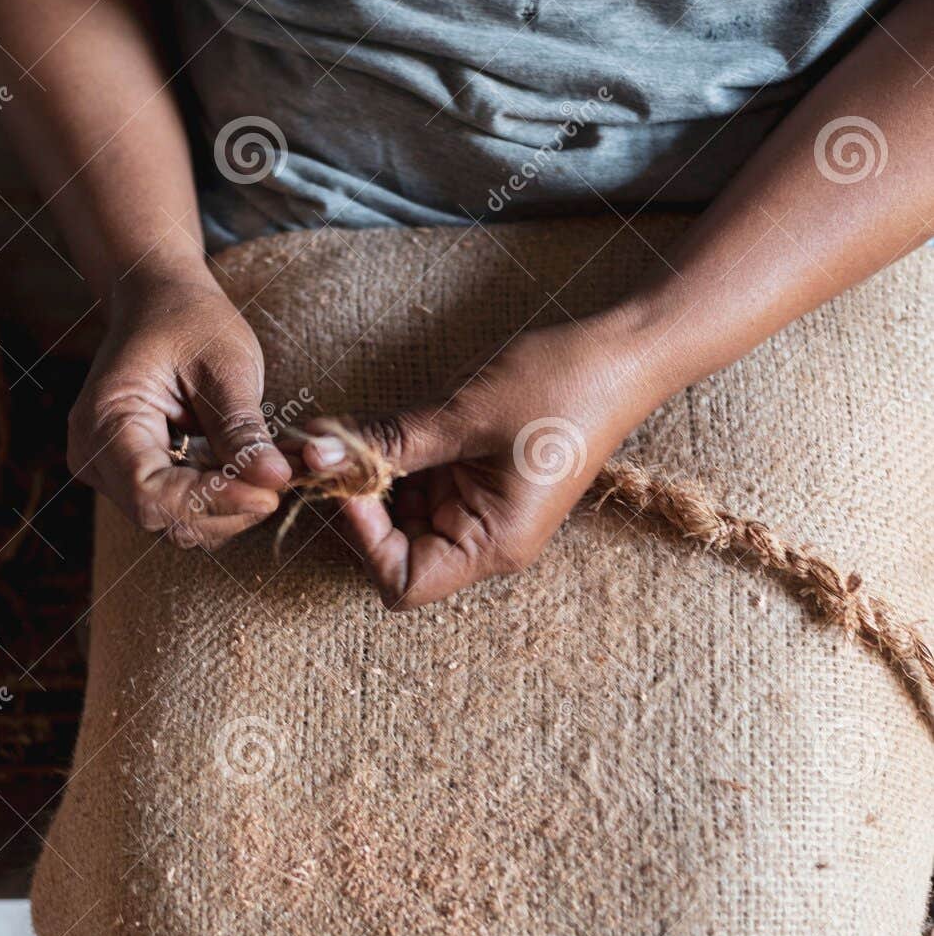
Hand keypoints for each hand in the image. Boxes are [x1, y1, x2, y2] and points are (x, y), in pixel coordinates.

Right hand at [67, 269, 290, 547]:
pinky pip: (178, 509)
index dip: (212, 504)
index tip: (269, 495)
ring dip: (229, 508)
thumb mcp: (226, 366)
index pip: (151, 495)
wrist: (160, 304)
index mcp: (105, 421)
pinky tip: (247, 472)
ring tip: (269, 470)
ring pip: (175, 522)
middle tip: (281, 479)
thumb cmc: (189, 321)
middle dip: (227, 509)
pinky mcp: (133, 477)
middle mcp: (94, 457)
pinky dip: (219, 499)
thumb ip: (243, 428)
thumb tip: (275, 480)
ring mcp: (109, 471)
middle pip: (164, 518)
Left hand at [305, 318, 654, 608]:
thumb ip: (387, 441)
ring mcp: (475, 509)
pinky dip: (388, 461)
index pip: (401, 583)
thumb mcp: (464, 414)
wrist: (621, 352)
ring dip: (368, 480)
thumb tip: (314, 453)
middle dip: (357, 507)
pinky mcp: (471, 478)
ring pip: (396, 517)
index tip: (347, 481)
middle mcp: (482, 539)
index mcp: (493, 545)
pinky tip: (376, 429)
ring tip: (347, 436)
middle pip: (393, 553)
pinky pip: (413, 484)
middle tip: (330, 453)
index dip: (364, 540)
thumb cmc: (560, 386)